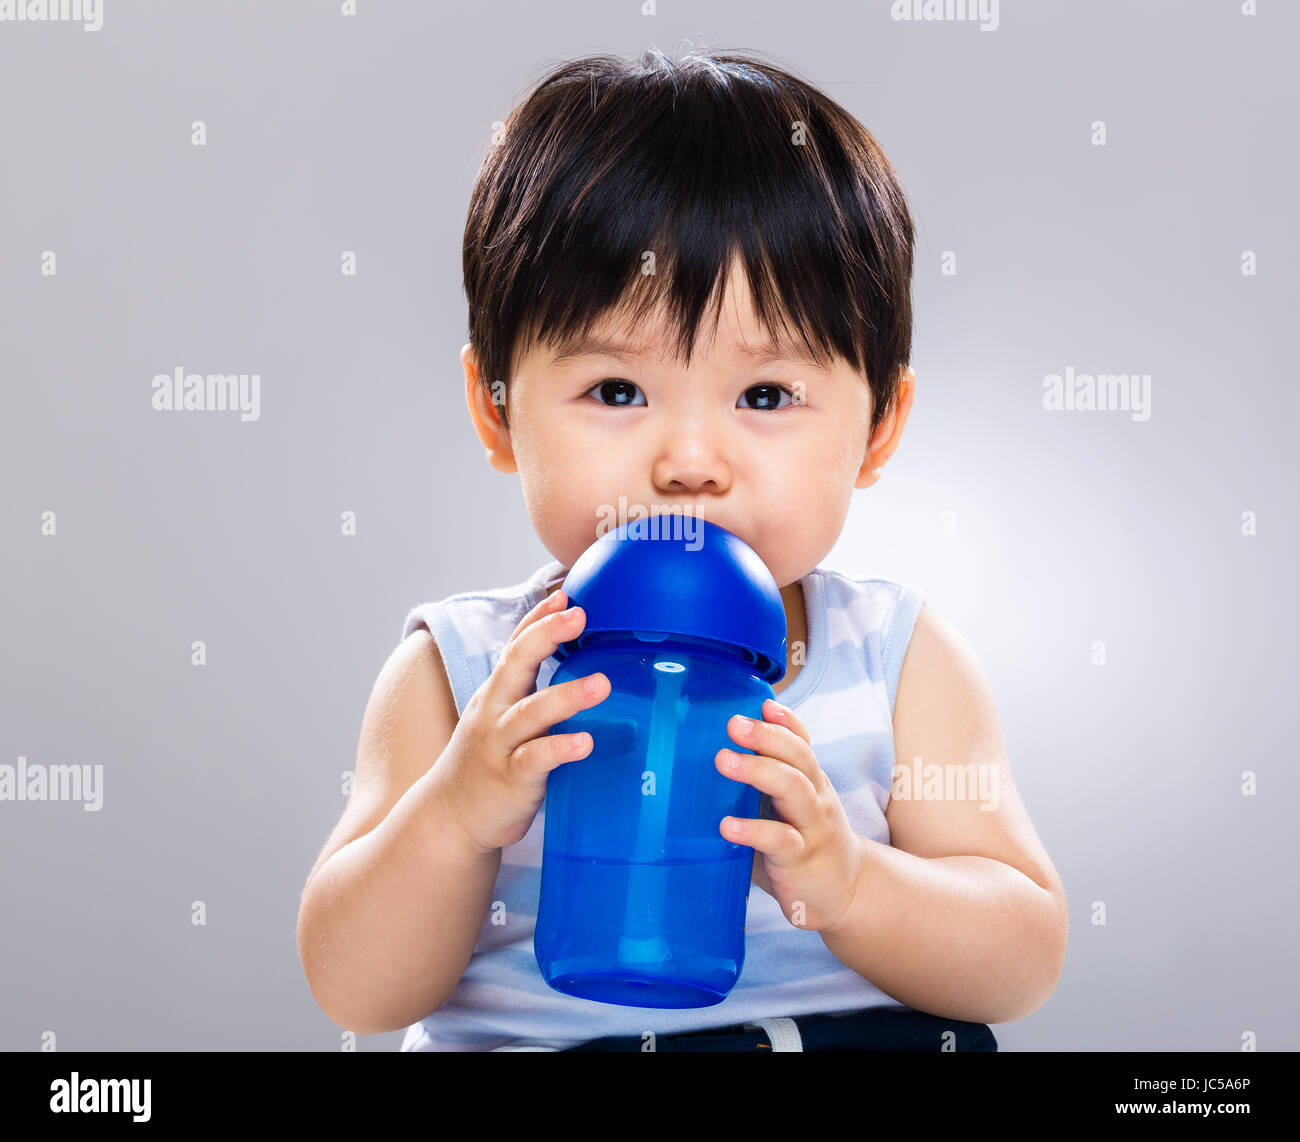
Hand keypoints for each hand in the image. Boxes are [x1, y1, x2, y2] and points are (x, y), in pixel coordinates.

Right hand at [429, 588, 609, 854]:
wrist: (448, 818)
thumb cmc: (488, 763)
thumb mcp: (504, 720)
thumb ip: (533, 695)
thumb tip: (581, 668)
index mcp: (497, 694)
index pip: (516, 646)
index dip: (539, 619)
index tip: (566, 596)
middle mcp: (495, 712)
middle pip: (516, 664)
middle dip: (547, 635)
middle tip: (580, 616)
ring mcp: (500, 744)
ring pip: (531, 712)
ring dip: (567, 695)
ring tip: (602, 683)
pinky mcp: (511, 778)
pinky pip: (535, 759)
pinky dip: (560, 748)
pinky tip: (586, 742)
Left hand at [715, 698, 865, 933]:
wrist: (848, 892)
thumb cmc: (803, 843)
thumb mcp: (789, 809)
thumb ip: (762, 787)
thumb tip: (703, 764)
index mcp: (809, 780)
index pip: (802, 743)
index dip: (786, 722)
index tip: (764, 704)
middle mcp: (815, 796)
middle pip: (797, 757)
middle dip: (766, 736)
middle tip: (733, 724)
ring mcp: (811, 826)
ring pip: (792, 788)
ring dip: (758, 770)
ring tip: (724, 761)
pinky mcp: (801, 858)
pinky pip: (780, 840)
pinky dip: (753, 830)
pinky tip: (728, 826)